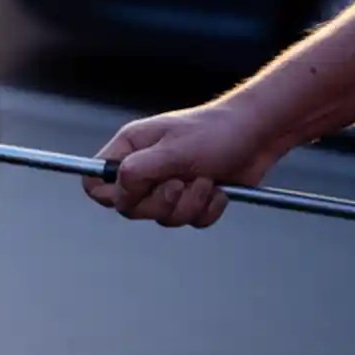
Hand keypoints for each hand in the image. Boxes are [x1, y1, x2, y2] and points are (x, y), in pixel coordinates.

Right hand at [82, 102, 286, 226]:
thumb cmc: (216, 133)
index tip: (135, 191)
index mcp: (130, 149)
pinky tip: (220, 190)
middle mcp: (145, 168)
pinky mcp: (192, 198)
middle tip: (181, 183)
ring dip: (190, 204)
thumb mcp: (173, 150)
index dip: (109, 194)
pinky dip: (208, 210)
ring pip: (162, 218)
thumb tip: (118, 190)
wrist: (259, 134)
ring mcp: (168, 185)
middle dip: (162, 202)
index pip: (94, 182)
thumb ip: (139, 171)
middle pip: (130, 208)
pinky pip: (190, 221)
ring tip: (207, 180)